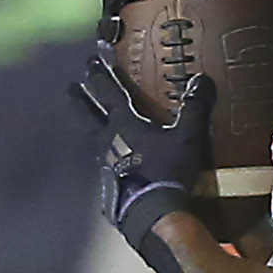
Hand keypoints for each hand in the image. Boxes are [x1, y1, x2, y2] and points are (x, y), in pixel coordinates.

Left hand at [78, 57, 211, 242]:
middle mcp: (107, 139)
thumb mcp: (187, 138)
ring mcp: (105, 164)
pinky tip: (108, 160)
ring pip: (92, 138)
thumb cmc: (167, 170)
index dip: (100, 73)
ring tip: (87, 122)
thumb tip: (202, 78)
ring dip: (88, 126)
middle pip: (87, 113)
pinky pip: (103, 163)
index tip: (91, 58)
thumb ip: (194, 108)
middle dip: (80, 97)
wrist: (153, 214)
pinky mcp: (109, 185)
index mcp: (123, 123)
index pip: (108, 91)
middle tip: (70, 86)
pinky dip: (104, 155)